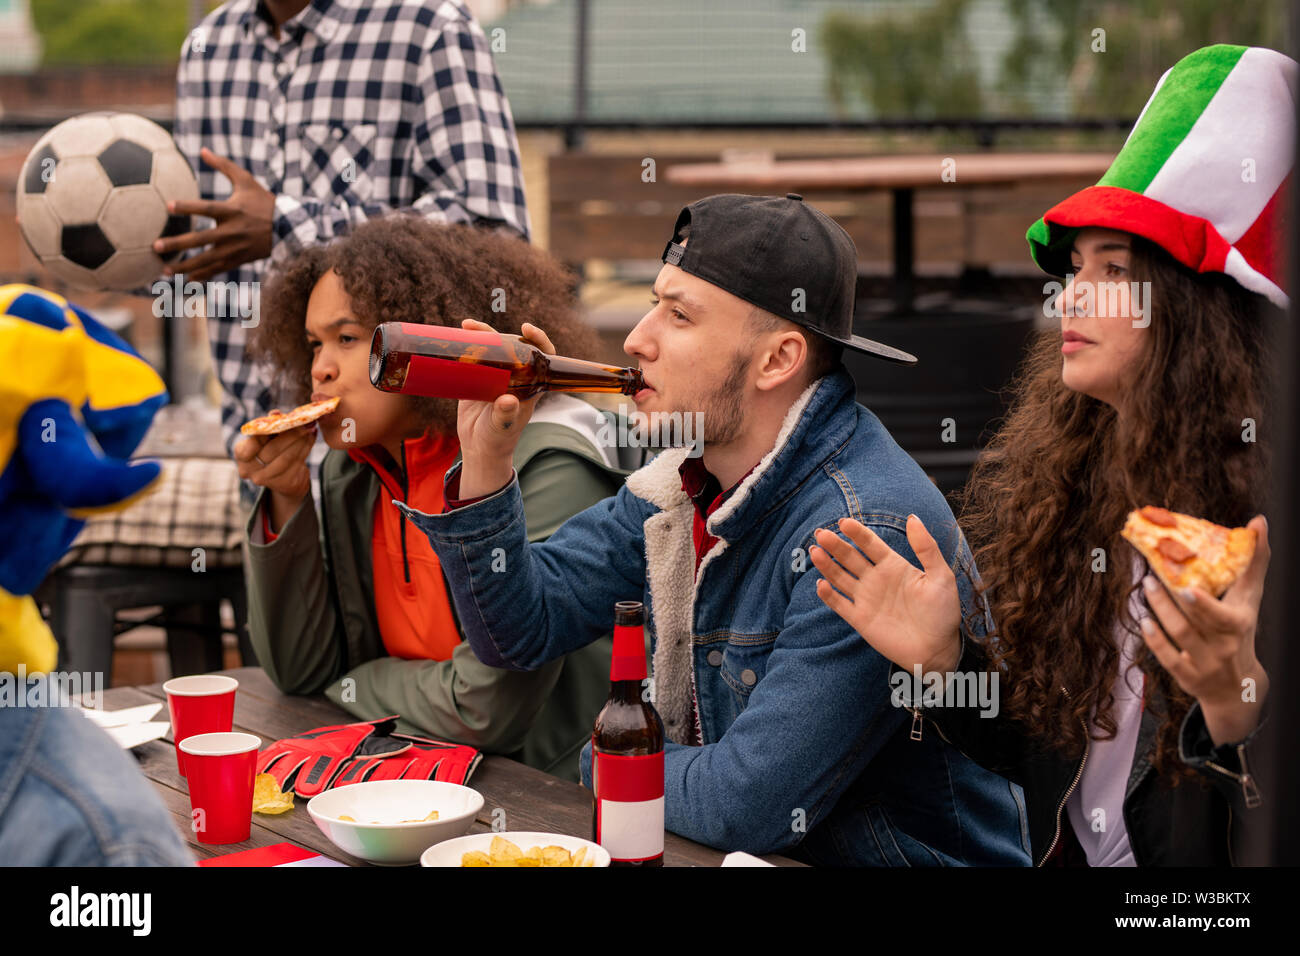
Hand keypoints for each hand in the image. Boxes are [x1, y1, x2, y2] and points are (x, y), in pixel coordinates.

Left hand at [153, 148, 273, 280]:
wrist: (288, 227)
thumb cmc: (263, 201)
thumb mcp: (246, 181)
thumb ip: (223, 166)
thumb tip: (203, 150)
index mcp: (232, 210)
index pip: (207, 208)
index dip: (188, 207)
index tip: (168, 205)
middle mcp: (232, 231)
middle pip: (200, 239)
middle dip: (178, 244)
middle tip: (156, 246)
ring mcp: (235, 248)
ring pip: (206, 259)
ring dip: (184, 266)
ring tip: (164, 269)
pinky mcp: (239, 259)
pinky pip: (218, 269)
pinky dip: (202, 275)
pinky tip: (186, 279)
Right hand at [233, 425, 314, 500]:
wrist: (283, 475)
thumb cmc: (271, 448)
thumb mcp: (266, 436)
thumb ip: (269, 424)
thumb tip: (276, 413)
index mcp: (241, 454)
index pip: (253, 442)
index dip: (268, 432)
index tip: (283, 421)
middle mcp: (250, 470)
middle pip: (273, 450)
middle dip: (292, 434)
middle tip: (306, 422)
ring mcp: (266, 479)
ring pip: (288, 457)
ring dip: (302, 441)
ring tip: (311, 428)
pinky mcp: (285, 483)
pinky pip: (298, 463)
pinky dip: (307, 448)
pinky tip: (312, 437)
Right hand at [455, 320, 553, 498]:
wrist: (479, 449)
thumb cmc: (497, 440)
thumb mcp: (502, 428)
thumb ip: (505, 415)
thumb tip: (508, 400)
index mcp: (530, 384)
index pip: (542, 356)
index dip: (538, 339)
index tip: (526, 328)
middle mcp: (515, 376)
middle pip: (512, 346)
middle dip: (497, 332)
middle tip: (477, 327)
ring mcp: (496, 376)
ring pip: (492, 348)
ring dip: (480, 334)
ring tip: (465, 326)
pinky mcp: (477, 379)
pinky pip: (475, 358)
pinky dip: (466, 346)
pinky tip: (455, 337)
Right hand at [811, 515, 962, 674]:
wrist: (938, 650)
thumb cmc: (943, 613)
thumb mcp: (941, 576)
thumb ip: (926, 548)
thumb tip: (912, 518)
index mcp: (894, 566)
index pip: (870, 544)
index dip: (857, 533)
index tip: (844, 522)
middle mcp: (876, 579)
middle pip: (850, 557)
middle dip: (835, 545)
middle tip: (822, 533)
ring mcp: (866, 599)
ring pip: (840, 577)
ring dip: (827, 565)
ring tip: (815, 551)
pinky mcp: (860, 619)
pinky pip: (839, 604)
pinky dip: (828, 595)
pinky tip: (821, 584)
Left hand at [1140, 514, 1270, 745]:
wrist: (1238, 684)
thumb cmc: (1241, 628)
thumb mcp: (1250, 598)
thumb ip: (1254, 561)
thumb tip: (1259, 521)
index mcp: (1237, 625)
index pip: (1220, 617)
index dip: (1203, 605)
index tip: (1186, 588)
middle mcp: (1221, 646)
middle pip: (1193, 620)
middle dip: (1169, 597)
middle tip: (1151, 572)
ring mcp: (1204, 663)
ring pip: (1178, 634)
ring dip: (1159, 610)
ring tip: (1147, 585)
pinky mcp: (1186, 676)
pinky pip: (1167, 658)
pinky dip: (1154, 639)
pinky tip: (1143, 620)